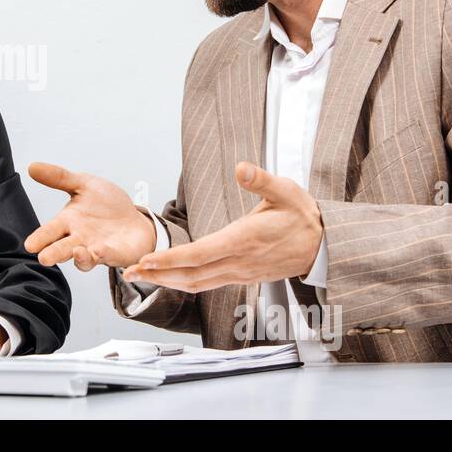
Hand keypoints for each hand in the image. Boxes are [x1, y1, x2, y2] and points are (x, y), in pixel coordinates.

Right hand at [23, 162, 156, 269]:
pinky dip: (105, 254)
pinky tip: (101, 249)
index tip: (29, 245)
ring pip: (84, 259)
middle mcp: (79, 239)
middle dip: (53, 254)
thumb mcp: (84, 184)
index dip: (40, 238)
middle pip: (62, 249)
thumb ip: (59, 177)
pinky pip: (109, 256)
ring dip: (81, 258)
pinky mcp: (115, 254)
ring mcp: (96, 249)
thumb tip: (32, 166)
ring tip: (77, 252)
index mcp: (68, 222)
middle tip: (44, 258)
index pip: (49, 232)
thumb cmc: (106, 204)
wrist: (134, 218)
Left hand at [121, 162, 321, 291]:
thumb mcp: (286, 190)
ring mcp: (239, 273)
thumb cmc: (302, 216)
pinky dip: (183, 282)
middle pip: (191, 274)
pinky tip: (168, 277)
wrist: (322, 246)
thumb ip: (261, 180)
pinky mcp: (240, 276)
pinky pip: (206, 284)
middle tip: (129, 272)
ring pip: (197, 283)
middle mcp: (238, 261)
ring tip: (141, 276)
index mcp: (244, 239)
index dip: (170, 259)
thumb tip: (241, 168)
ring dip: (167, 281)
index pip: (200, 254)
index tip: (147, 259)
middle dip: (158, 274)